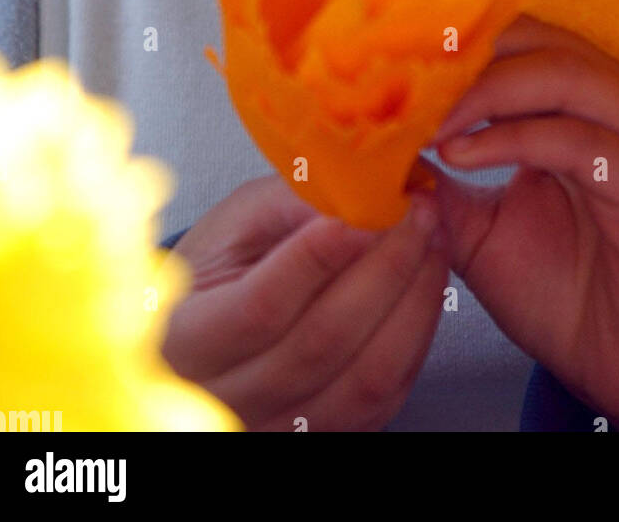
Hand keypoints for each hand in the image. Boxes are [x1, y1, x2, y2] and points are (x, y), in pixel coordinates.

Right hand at [161, 173, 446, 430]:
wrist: (210, 323)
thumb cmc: (220, 266)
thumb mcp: (237, 220)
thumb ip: (291, 203)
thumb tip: (358, 188)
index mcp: (185, 339)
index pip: (259, 307)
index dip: (318, 258)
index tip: (367, 209)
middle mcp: (228, 397)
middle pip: (322, 342)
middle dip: (385, 266)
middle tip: (420, 209)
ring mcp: (281, 424)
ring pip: (365, 376)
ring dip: (414, 298)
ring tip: (433, 237)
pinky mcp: (328, 430)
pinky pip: (388, 391)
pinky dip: (419, 330)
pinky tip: (427, 280)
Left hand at [426, 15, 618, 428]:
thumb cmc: (568, 295)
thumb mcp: (481, 230)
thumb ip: (440, 184)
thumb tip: (378, 147)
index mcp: (587, 100)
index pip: (519, 38)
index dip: (455, 44)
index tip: (392, 66)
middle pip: (539, 39)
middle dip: (466, 58)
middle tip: (406, 87)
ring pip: (562, 73)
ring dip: (484, 91)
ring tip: (429, 124)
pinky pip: (578, 140)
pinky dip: (514, 139)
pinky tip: (463, 156)